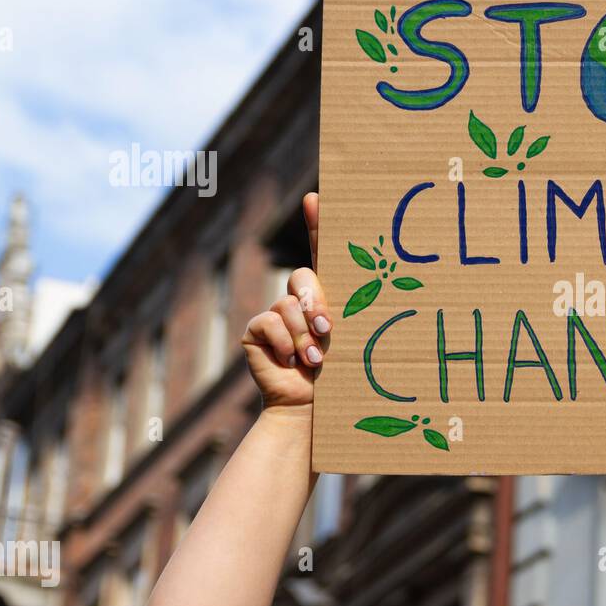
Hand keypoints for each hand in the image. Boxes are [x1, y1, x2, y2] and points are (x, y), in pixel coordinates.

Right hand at [241, 192, 330, 407]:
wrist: (311, 408)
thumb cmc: (340, 375)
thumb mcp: (349, 339)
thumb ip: (342, 315)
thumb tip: (334, 311)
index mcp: (326, 297)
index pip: (321, 252)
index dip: (317, 223)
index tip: (316, 197)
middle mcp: (298, 300)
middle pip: (302, 277)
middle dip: (315, 304)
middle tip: (327, 331)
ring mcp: (275, 313)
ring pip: (287, 304)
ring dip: (303, 335)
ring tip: (314, 360)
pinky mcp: (256, 330)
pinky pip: (268, 322)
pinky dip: (283, 344)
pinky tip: (290, 363)